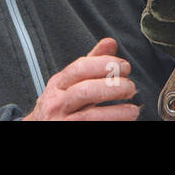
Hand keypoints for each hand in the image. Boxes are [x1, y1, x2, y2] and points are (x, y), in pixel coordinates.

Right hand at [22, 37, 139, 120]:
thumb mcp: (69, 84)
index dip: (105, 64)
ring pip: (90, 116)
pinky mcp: (68, 132)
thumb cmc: (60, 106)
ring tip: (133, 110)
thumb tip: (110, 42)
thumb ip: (91, 63)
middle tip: (130, 87)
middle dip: (113, 87)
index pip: (80, 67)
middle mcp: (56, 103)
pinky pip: (92, 127)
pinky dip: (110, 124)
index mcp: (58, 84)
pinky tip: (123, 122)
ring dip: (117, 112)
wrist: (41, 131)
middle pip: (86, 91)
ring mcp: (61, 122)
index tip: (125, 66)